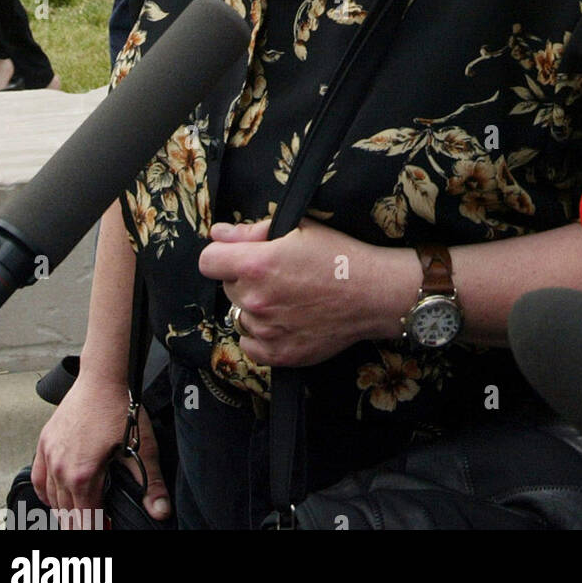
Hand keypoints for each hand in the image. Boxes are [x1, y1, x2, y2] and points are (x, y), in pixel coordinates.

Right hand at [31, 373, 169, 526]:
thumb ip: (151, 483)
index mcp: (82, 475)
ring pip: (51, 498)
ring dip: (65, 510)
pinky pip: (38, 479)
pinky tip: (57, 497)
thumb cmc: (120, 408)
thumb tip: (161, 511)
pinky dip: (46, 493)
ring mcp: (49, 456)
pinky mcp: (44, 443)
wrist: (102, 378)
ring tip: (80, 515)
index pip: (85, 518)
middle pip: (67, 512)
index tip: (106, 530)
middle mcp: (60, 469)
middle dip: (81, 524)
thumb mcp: (142, 447)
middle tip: (97, 525)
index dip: (97, 529)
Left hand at [198, 218, 408, 367]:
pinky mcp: (278, 354)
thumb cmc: (340, 255)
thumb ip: (251, 231)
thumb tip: (218, 234)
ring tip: (287, 297)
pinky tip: (286, 319)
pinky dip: (261, 333)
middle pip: (226, 286)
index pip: (208, 261)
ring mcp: (266, 330)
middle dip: (244, 278)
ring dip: (254, 306)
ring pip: (239, 314)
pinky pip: (250, 343)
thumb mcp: (300, 228)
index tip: (238, 255)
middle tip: (278, 273)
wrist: (373, 294)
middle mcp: (255, 299)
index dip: (222, 254)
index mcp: (257, 265)